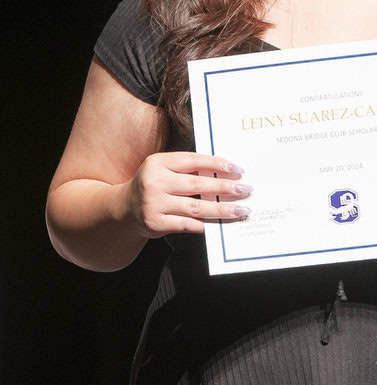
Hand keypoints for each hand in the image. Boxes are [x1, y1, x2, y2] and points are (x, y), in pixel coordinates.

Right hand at [125, 152, 250, 236]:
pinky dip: (204, 224)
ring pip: (196, 207)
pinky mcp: (155, 223)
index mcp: (158, 163)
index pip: (194, 161)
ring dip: (222, 209)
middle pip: (198, 184)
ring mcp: (154, 204)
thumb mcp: (164, 169)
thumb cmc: (153, 185)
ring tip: (241, 210)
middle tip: (246, 189)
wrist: (122, 209)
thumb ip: (189, 168)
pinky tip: (220, 223)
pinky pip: (186, 224)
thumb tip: (226, 172)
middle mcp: (154, 182)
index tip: (238, 169)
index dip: (218, 164)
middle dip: (226, 187)